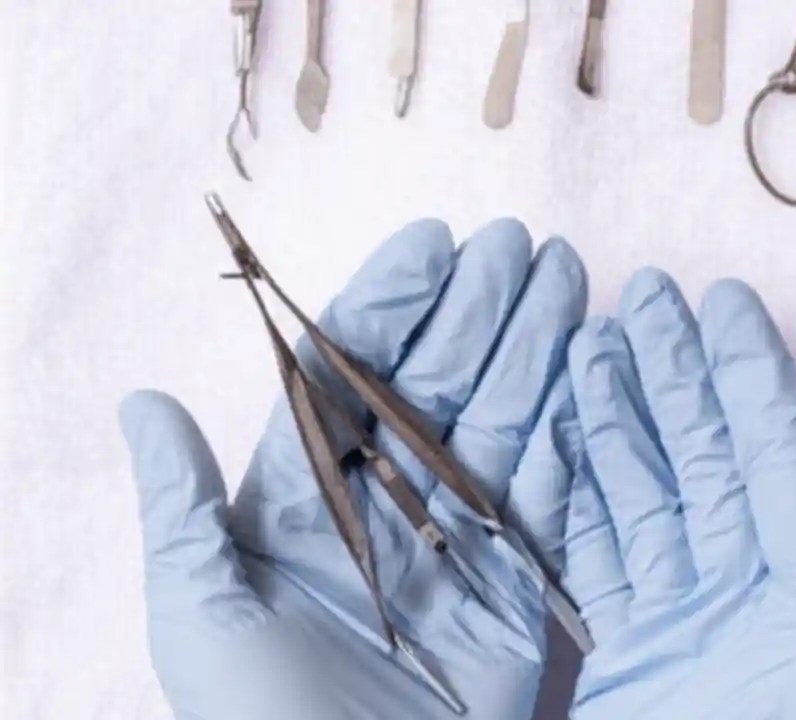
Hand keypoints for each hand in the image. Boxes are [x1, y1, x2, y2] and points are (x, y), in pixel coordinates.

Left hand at [119, 219, 585, 718]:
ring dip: (534, 343)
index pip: (351, 373)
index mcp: (307, 494)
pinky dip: (572, 426)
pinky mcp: (517, 573)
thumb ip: (180, 504)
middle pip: (438, 379)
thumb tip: (140, 399)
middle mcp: (386, 498)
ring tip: (562, 272)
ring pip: (502, 416)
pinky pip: (551, 486)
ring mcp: (458, 531)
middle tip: (516, 241)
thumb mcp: (200, 612)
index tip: (431, 241)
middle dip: (478, 305)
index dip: (393, 301)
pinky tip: (591, 363)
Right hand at [560, 270, 795, 718]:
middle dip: (671, 372)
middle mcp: (741, 580)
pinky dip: (571, 492)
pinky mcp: (626, 644)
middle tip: (643, 298)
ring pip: (642, 488)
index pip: (774, 451)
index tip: (725, 302)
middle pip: (701, 451)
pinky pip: (594, 550)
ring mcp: (679, 608)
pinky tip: (552, 437)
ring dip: (615, 417)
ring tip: (587, 345)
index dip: (749, 372)